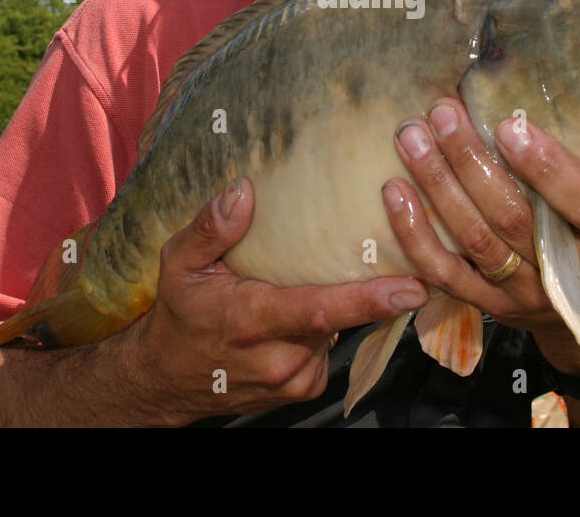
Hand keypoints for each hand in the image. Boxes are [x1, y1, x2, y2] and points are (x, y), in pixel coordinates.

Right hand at [117, 178, 428, 423]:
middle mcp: (279, 357)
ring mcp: (295, 379)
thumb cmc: (179, 314)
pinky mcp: (305, 388)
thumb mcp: (178, 263)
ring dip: (333, 302)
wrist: (167, 380)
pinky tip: (296, 312)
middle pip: (340, 313)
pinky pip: (328, 345)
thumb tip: (243, 190)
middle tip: (378, 251)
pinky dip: (322, 325)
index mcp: (251, 321)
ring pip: (337, 328)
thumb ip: (210, 229)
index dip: (368, 299)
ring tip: (306, 280)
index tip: (411, 287)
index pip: (319, 309)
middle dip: (361, 283)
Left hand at [382, 98, 579, 377]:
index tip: (509, 125)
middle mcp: (570, 273)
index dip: (547, 168)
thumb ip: (578, 158)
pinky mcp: (490, 306)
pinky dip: (415, 233)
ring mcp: (526, 294)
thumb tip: (518, 94)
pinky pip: (444, 273)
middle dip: (471, 161)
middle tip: (443, 114)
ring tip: (412, 138)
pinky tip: (394, 192)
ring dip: (437, 184)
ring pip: (474, 240)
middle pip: (514, 218)